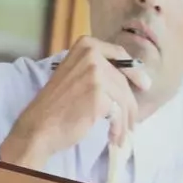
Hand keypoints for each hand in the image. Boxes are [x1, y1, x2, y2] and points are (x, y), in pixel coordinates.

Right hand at [0, 36, 151, 168]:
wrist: (39, 126)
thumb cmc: (55, 105)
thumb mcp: (74, 75)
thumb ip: (97, 69)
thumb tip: (133, 77)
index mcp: (86, 46)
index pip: (120, 56)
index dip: (134, 72)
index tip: (143, 84)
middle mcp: (91, 55)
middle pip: (123, 81)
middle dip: (130, 104)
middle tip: (133, 122)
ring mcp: (95, 74)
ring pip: (124, 98)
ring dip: (126, 119)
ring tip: (123, 133)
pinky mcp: (99, 94)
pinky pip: (119, 112)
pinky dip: (119, 127)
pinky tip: (114, 136)